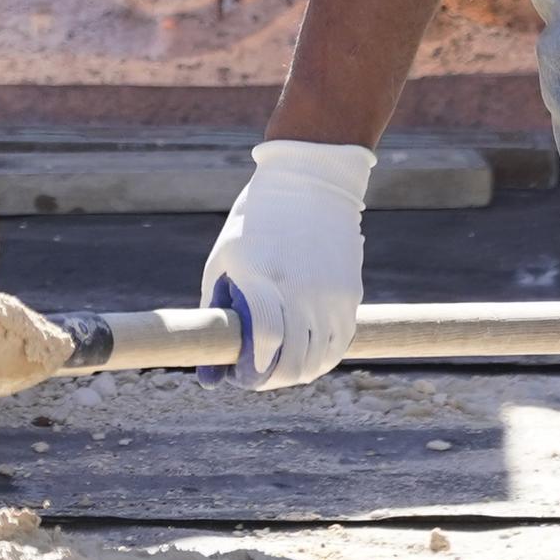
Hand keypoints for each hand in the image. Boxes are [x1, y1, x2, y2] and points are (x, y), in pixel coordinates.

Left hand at [198, 140, 372, 389]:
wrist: (310, 180)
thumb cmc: (255, 220)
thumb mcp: (224, 259)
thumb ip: (216, 312)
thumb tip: (208, 374)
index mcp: (262, 278)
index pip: (265, 343)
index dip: (252, 370)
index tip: (239, 374)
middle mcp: (300, 290)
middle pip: (294, 362)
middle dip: (271, 379)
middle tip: (257, 376)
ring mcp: (330, 294)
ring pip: (320, 359)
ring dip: (298, 372)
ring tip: (280, 367)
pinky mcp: (350, 293)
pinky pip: (340, 341)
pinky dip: (323, 356)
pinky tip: (307, 355)